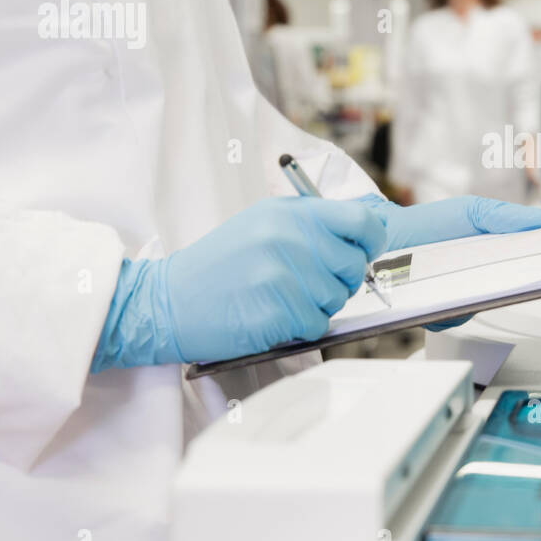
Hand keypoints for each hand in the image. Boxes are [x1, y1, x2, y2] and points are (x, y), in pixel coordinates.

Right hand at [92, 197, 386, 370]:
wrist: (169, 301)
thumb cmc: (220, 266)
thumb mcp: (262, 224)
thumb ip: (309, 225)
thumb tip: (362, 236)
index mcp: (289, 213)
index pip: (360, 221)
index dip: (371, 241)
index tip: (365, 252)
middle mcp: (288, 238)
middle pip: (353, 265)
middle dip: (342, 281)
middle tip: (311, 285)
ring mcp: (281, 275)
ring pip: (337, 299)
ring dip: (318, 306)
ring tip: (283, 298)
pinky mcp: (275, 311)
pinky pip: (316, 324)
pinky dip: (301, 327)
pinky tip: (274, 316)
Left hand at [356, 193, 540, 331]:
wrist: (384, 237)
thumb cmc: (428, 225)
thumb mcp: (469, 212)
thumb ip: (501, 215)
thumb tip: (538, 219)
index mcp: (490, 259)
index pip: (523, 269)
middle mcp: (477, 284)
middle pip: (507, 293)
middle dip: (517, 283)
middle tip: (519, 273)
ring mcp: (456, 301)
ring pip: (479, 308)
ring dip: (477, 295)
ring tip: (465, 277)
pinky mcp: (434, 315)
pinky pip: (451, 319)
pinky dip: (449, 307)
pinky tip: (440, 292)